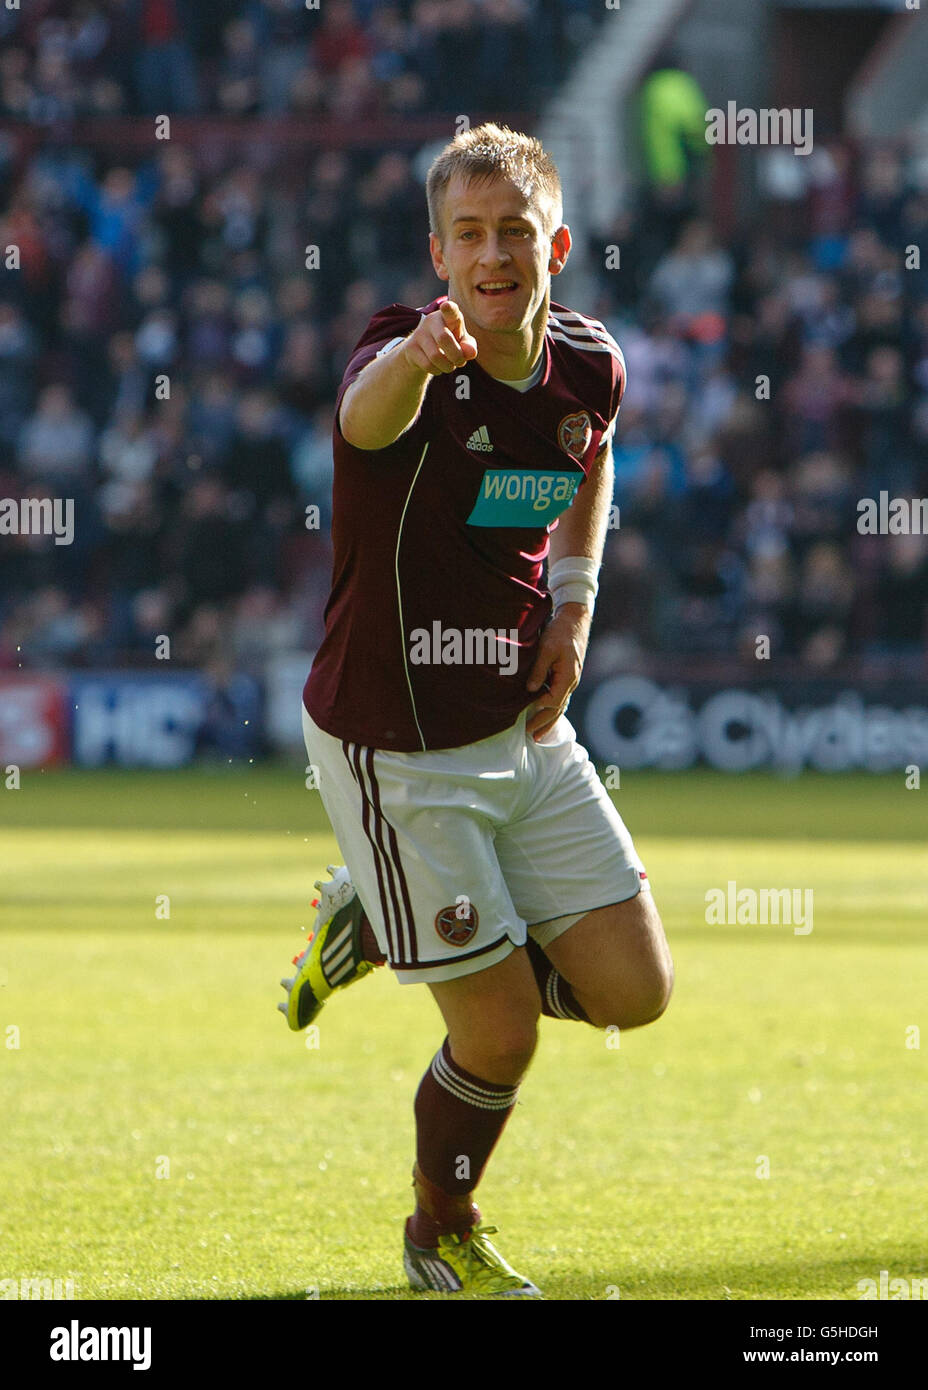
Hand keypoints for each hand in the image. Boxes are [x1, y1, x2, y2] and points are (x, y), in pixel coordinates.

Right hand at [403, 299, 477, 375]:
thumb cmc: (450, 343)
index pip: (450, 310)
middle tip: (460, 362)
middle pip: (444, 339)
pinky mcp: (410, 347)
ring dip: (447, 366)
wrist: (423, 351)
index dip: (449, 308)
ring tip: (450, 365)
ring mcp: (419, 333)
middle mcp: (431, 320)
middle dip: (456, 356)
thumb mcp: (462, 343)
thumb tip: (471, 353)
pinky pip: (427, 365)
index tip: (446, 306)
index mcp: (448, 316)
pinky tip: (438, 367)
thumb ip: (469, 346)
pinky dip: (437, 370)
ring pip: (435, 356)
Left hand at [525, 604, 591, 741]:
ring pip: (560, 705)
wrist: (575, 620)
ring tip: (538, 735)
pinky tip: (546, 716)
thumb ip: (539, 670)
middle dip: (545, 724)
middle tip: (532, 737)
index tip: (526, 721)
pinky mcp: (567, 676)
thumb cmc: (560, 633)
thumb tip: (530, 690)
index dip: (540, 713)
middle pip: (558, 709)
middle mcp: (571, 682)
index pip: (553, 701)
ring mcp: (570, 680)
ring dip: (549, 721)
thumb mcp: (546, 649)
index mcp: (568, 677)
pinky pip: (560, 697)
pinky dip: (553, 710)